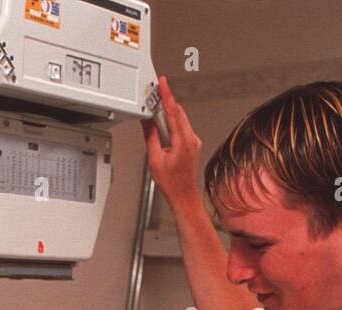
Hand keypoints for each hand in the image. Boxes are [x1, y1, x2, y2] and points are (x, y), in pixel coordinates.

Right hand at [142, 75, 202, 207]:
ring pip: (180, 119)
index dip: (167, 95)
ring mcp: (194, 141)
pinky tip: (164, 128)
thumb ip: (151, 137)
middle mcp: (191, 139)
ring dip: (168, 114)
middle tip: (154, 95)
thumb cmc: (171, 182)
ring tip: (155, 113)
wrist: (183, 194)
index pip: (174, 112)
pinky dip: (173, 123)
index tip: (163, 83)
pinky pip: (182, 127)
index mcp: (182, 141)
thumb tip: (147, 121)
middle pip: (178, 113)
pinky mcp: (193, 144)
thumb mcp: (154, 159)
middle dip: (166, 103)